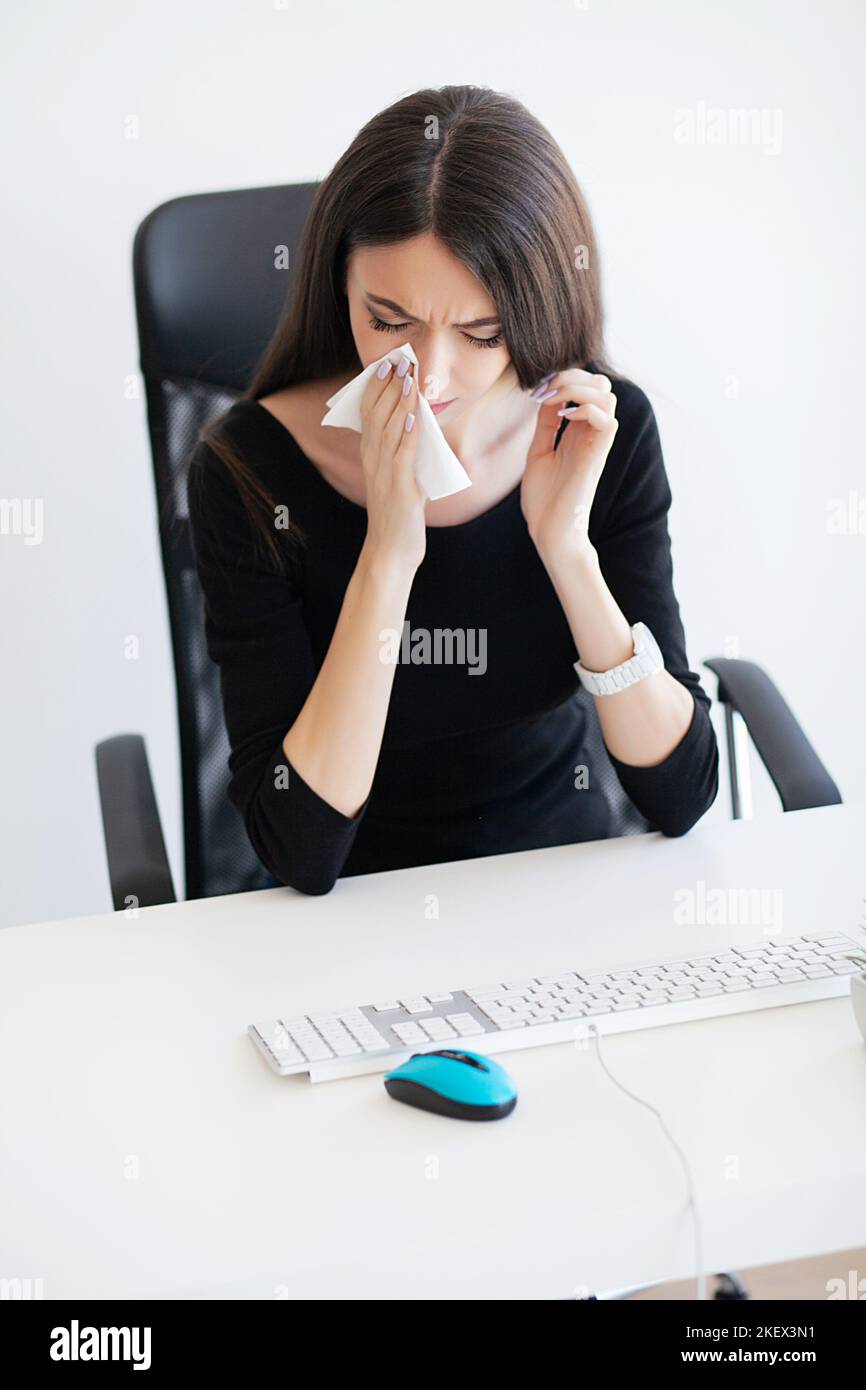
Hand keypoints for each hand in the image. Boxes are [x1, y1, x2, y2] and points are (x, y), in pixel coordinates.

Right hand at [359, 353, 425, 572]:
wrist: (390, 549)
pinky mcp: (399, 487)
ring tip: (408, 377)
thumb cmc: (398, 513)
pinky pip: (402, 454)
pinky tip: (413, 415)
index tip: (388, 363)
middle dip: (389, 385)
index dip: (377, 386)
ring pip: (389, 428)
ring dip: (399, 401)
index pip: (368, 411)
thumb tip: (422, 423)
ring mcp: (384, 472)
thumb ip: (407, 451)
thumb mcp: (401, 474)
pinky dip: (407, 433)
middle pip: (377, 413)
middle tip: (401, 360)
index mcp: (370, 454)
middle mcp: (372, 459)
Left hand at [520, 367, 618, 560]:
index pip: (586, 388)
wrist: (549, 531)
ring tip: (556, 401)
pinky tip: (566, 418)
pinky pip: (608, 421)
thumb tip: (546, 397)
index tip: (537, 389)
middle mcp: (590, 434)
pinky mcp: (597, 457)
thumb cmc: (544, 499)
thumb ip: (545, 425)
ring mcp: (595, 444)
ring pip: (608, 396)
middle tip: (547, 391)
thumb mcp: (538, 452)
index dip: (564, 378)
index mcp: (576, 432)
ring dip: (580, 389)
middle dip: (573, 376)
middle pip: (601, 385)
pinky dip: (587, 410)